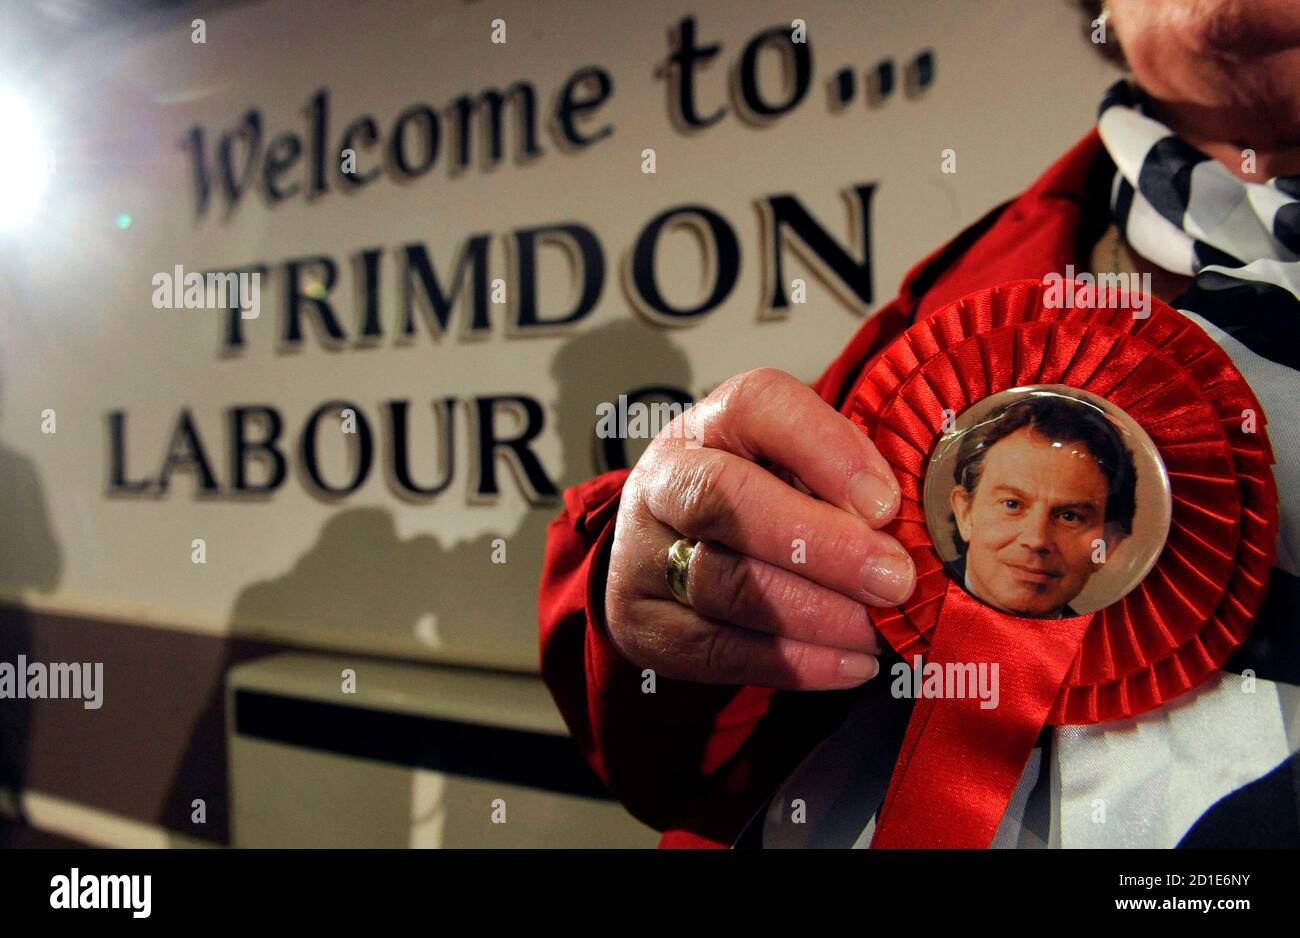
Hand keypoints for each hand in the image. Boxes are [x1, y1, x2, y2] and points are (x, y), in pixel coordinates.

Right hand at [604, 368, 914, 689]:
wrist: (670, 553)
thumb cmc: (758, 500)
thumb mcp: (794, 467)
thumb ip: (843, 479)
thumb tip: (909, 527)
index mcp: (710, 424)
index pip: (757, 406)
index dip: (824, 449)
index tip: (885, 502)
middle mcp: (664, 480)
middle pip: (726, 498)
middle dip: (820, 544)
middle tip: (893, 579)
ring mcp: (642, 554)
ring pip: (722, 583)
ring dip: (814, 613)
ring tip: (876, 630)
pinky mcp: (645, 625)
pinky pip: (716, 649)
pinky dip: (793, 662)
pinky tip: (850, 664)